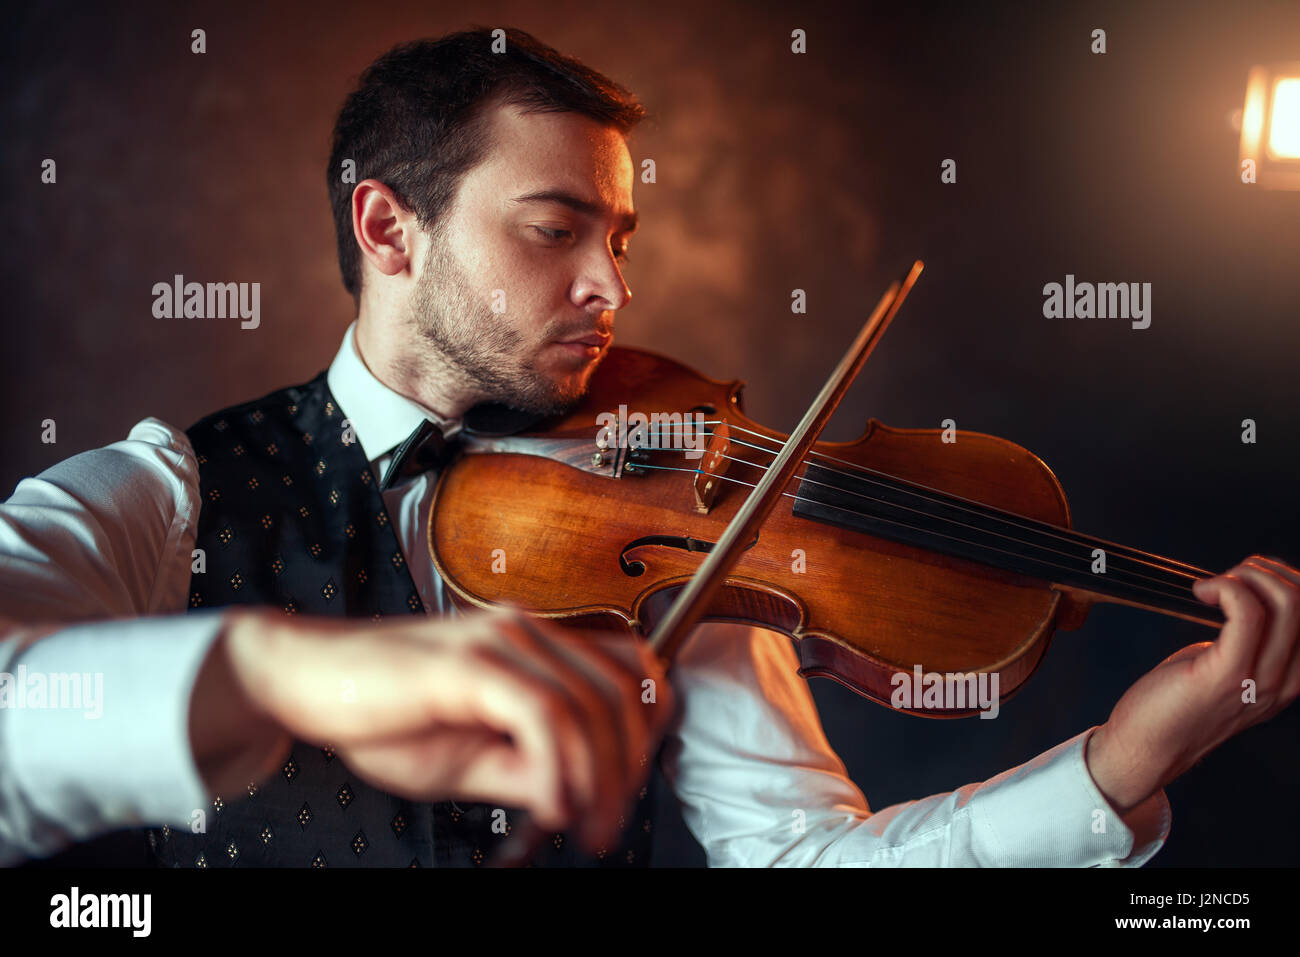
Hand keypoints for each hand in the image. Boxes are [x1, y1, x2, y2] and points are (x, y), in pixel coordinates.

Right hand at [189, 606, 673, 852]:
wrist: (304, 680)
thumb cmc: (381, 713)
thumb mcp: (471, 757)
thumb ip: (530, 768)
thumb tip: (583, 796)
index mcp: (533, 642)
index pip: (627, 669)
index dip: (644, 729)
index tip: (627, 787)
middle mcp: (524, 631)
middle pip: (619, 691)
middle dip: (628, 767)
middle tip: (608, 824)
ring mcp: (498, 642)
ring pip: (587, 705)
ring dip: (599, 778)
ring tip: (584, 827)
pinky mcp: (468, 664)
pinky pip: (540, 715)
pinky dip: (558, 768)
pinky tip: (550, 806)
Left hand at [1085, 555, 1299, 814]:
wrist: (1146, 748)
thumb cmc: (1176, 702)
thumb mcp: (1225, 667)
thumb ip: (1249, 642)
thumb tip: (1250, 594)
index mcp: (1289, 678)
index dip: (1286, 582)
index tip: (1247, 579)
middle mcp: (1284, 683)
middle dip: (1268, 571)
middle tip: (1228, 576)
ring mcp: (1259, 681)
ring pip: (1287, 604)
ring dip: (1248, 575)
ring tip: (1214, 585)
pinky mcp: (1226, 676)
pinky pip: (1247, 613)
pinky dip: (1226, 588)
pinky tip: (1201, 592)